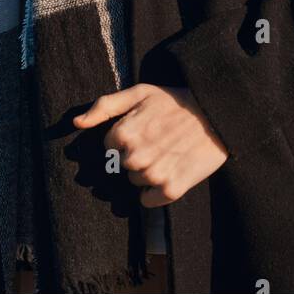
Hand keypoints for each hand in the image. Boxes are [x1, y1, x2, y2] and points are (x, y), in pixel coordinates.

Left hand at [73, 82, 228, 207]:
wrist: (216, 115)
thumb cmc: (175, 102)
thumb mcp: (139, 93)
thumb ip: (105, 106)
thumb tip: (77, 122)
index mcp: (125, 132)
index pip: (110, 146)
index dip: (125, 137)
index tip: (144, 128)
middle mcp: (137, 155)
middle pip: (123, 165)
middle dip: (135, 154)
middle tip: (158, 140)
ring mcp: (155, 173)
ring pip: (135, 182)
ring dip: (147, 171)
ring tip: (166, 152)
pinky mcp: (172, 189)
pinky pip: (149, 200)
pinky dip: (155, 191)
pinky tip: (170, 171)